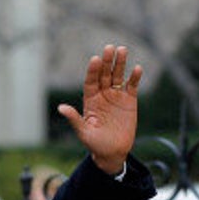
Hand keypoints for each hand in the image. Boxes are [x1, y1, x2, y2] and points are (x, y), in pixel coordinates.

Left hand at [57, 44, 141, 175]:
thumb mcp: (84, 132)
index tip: (95, 59)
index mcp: (90, 100)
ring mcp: (116, 96)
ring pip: (118, 76)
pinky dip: (134, 77)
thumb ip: (74, 119)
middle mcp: (102, 95)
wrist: (112, 152)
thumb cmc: (95, 144)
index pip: (91, 81)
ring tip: (122, 50)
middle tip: (109, 47)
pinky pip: (132, 86)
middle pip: (104, 74)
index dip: (93, 70)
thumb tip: (61, 108)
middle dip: (107, 61)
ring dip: (120, 63)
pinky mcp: (129, 100)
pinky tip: (137, 69)